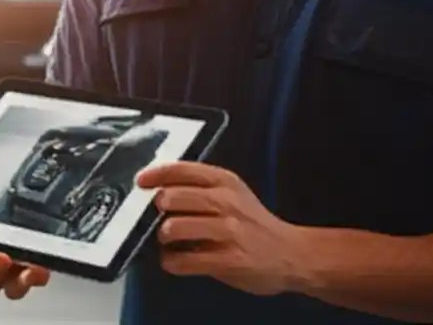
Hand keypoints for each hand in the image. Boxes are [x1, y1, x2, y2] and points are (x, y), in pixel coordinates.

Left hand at [137, 162, 309, 296]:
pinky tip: (174, 261)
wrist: (291, 254)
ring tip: (168, 240)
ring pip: (174, 227)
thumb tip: (157, 187)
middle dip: (157, 208)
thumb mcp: (233, 193)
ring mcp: (229, 232)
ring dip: (163, 236)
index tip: (140, 182)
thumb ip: (200, 187)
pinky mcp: (229, 260)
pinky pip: (185, 261)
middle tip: (158, 217)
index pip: (182, 169)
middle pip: (172, 197)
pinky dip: (171, 262)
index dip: (156, 174)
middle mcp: (227, 203)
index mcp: (225, 181)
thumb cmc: (253, 223)